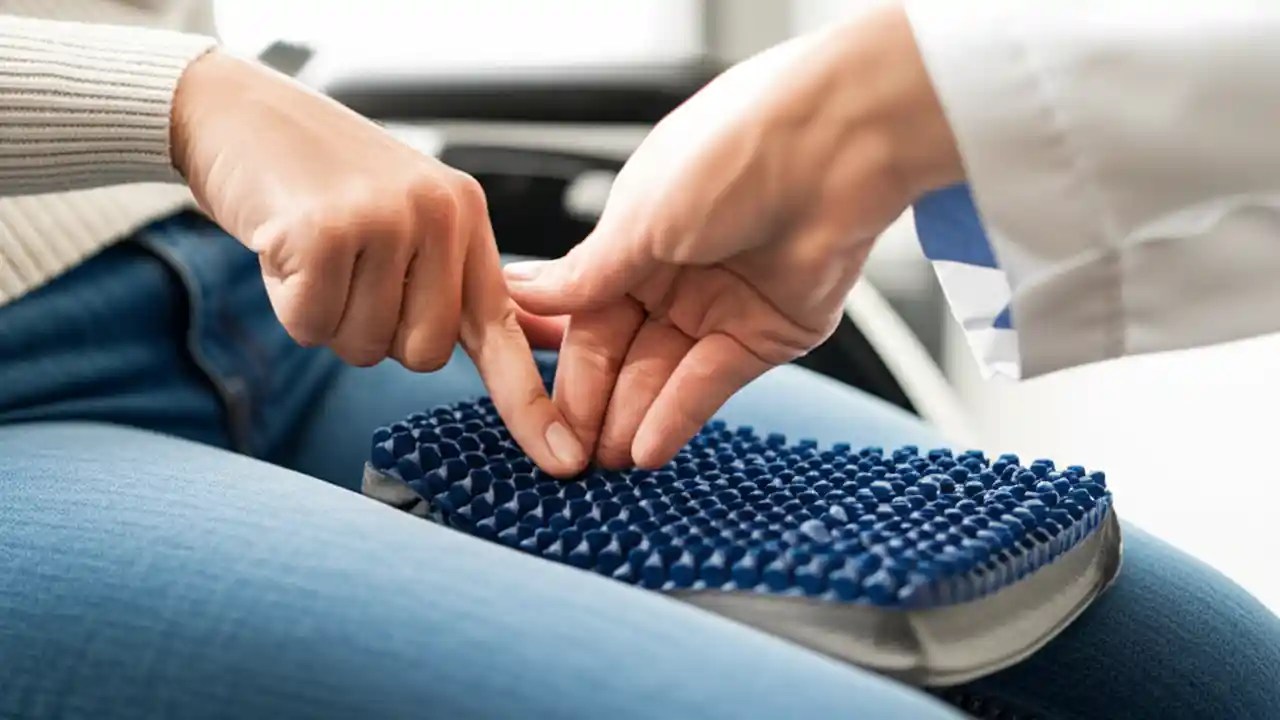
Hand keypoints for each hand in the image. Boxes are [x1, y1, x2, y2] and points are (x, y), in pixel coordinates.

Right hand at [170, 51, 584, 475]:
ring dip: (328, 318)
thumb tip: (538, 340)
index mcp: (465, 214)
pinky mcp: (323, 231)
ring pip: (363, 347)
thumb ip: (464, 283)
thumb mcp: (411, 215)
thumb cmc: (324, 179)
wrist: (238, 114)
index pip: (505, 327)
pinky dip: (288, 303)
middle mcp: (436, 214)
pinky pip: (311, 325)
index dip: (531, 402)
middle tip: (349, 272)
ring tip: (317, 253)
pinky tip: (285, 249)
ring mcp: (382, 219)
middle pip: (423, 355)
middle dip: (377, 333)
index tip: (563, 461)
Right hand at [503, 4, 960, 468]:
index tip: (539, 413)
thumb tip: (526, 294)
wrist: (837, 147)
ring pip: (663, 375)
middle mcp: (674, 274)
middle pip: (622, 354)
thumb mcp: (639, 219)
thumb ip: (587, 276)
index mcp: (634, 238)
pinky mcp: (765, 334)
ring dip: (634, 418)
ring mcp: (719, 306)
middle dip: (596, 405)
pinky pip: (711, 382)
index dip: (566, 367)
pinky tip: (648, 447)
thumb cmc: (733, 154)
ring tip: (607, 462)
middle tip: (572, 456)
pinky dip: (679, 415)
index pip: (587, 318)